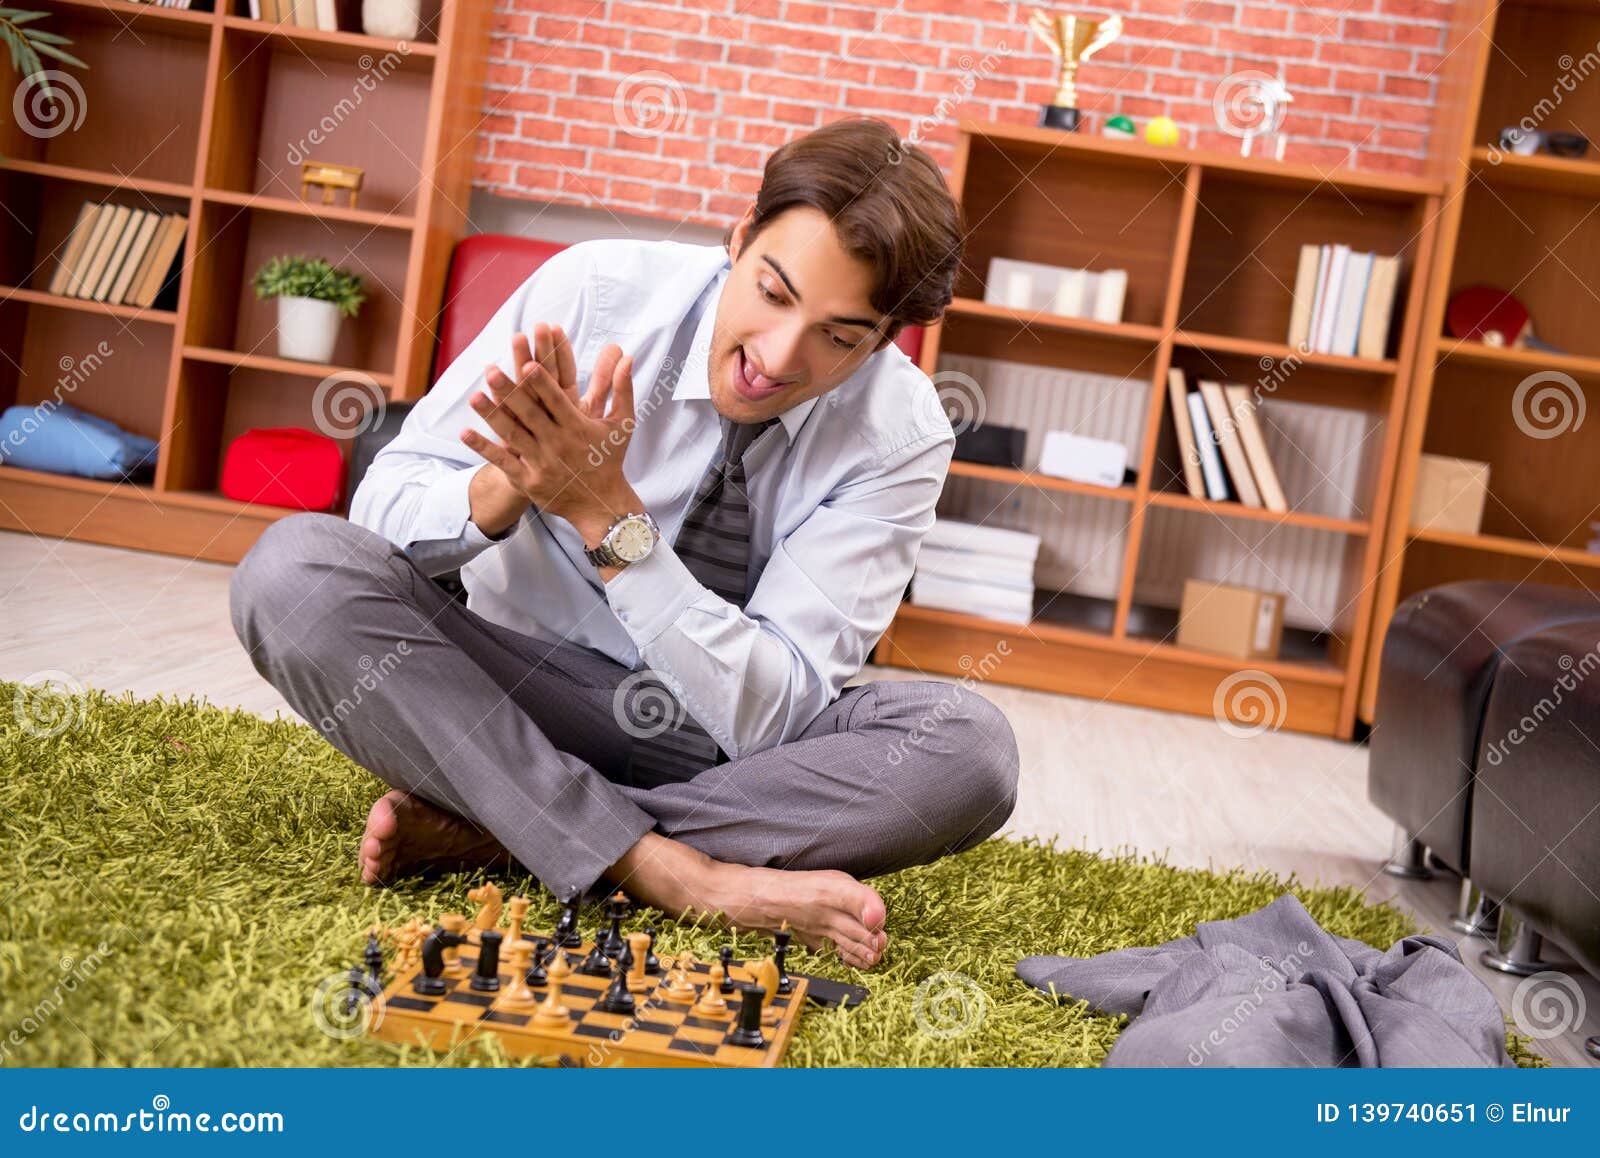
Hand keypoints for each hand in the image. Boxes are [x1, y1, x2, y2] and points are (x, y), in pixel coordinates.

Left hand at [459, 323, 641, 534]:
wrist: (601, 503)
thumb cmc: (610, 458)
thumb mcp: (622, 424)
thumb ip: (622, 388)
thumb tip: (628, 356)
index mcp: (578, 427)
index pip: (557, 401)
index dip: (541, 384)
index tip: (526, 364)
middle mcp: (559, 444)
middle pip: (530, 414)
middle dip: (510, 393)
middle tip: (492, 371)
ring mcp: (542, 463)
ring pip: (514, 435)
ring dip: (492, 416)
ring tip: (475, 396)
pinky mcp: (529, 481)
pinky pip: (503, 462)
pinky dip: (484, 448)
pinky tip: (465, 432)